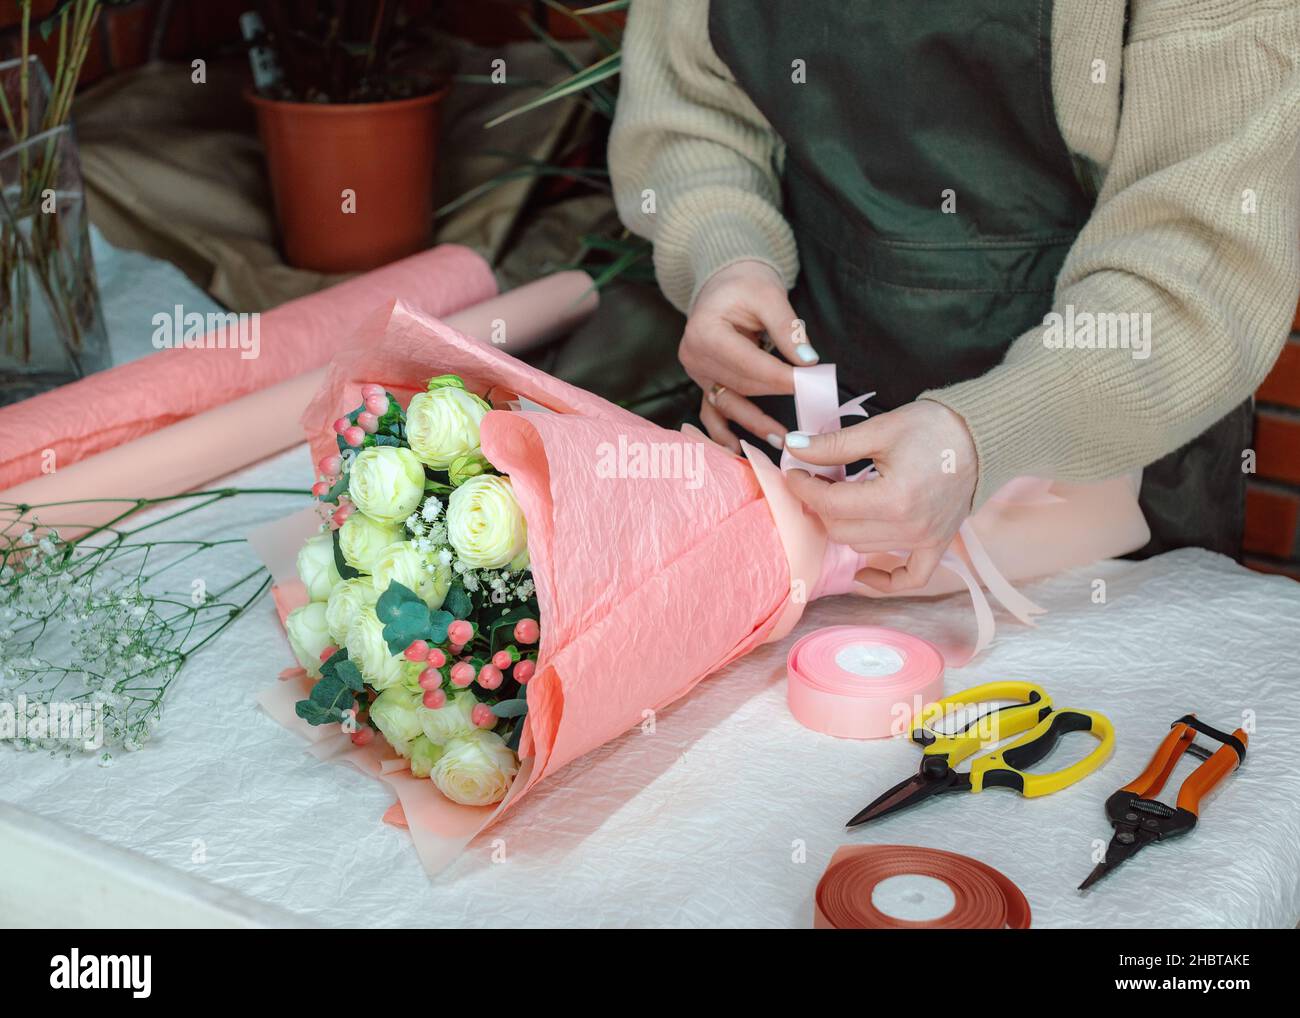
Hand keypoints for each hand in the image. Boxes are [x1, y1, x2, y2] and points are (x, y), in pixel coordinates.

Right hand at [680, 260, 818, 452]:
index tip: (812, 384)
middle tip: (813, 405)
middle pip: (742, 385)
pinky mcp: (704, 382)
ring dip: (756, 423)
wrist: (724, 283)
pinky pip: (712, 412)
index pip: (749, 364)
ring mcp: (696, 373)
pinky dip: (724, 432)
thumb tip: (809, 362)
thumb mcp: (769, 295)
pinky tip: (737, 450)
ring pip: (730, 402)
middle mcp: (694, 356)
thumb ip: (787, 329)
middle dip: (778, 395)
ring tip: (783, 439)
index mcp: (705, 332)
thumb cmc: (745, 284)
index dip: (782, 377)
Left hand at [785, 400, 977, 591]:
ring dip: (845, 527)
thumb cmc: (934, 428)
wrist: (982, 436)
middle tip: (818, 481)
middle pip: (840, 530)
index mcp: (893, 498)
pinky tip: (863, 574)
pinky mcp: (938, 545)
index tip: (794, 471)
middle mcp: (909, 527)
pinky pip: (909, 578)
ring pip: (862, 548)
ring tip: (843, 499)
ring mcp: (925, 540)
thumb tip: (793, 446)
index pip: (830, 503)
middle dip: (822, 506)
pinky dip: (884, 580)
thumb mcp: (880, 429)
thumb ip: (833, 445)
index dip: (803, 487)